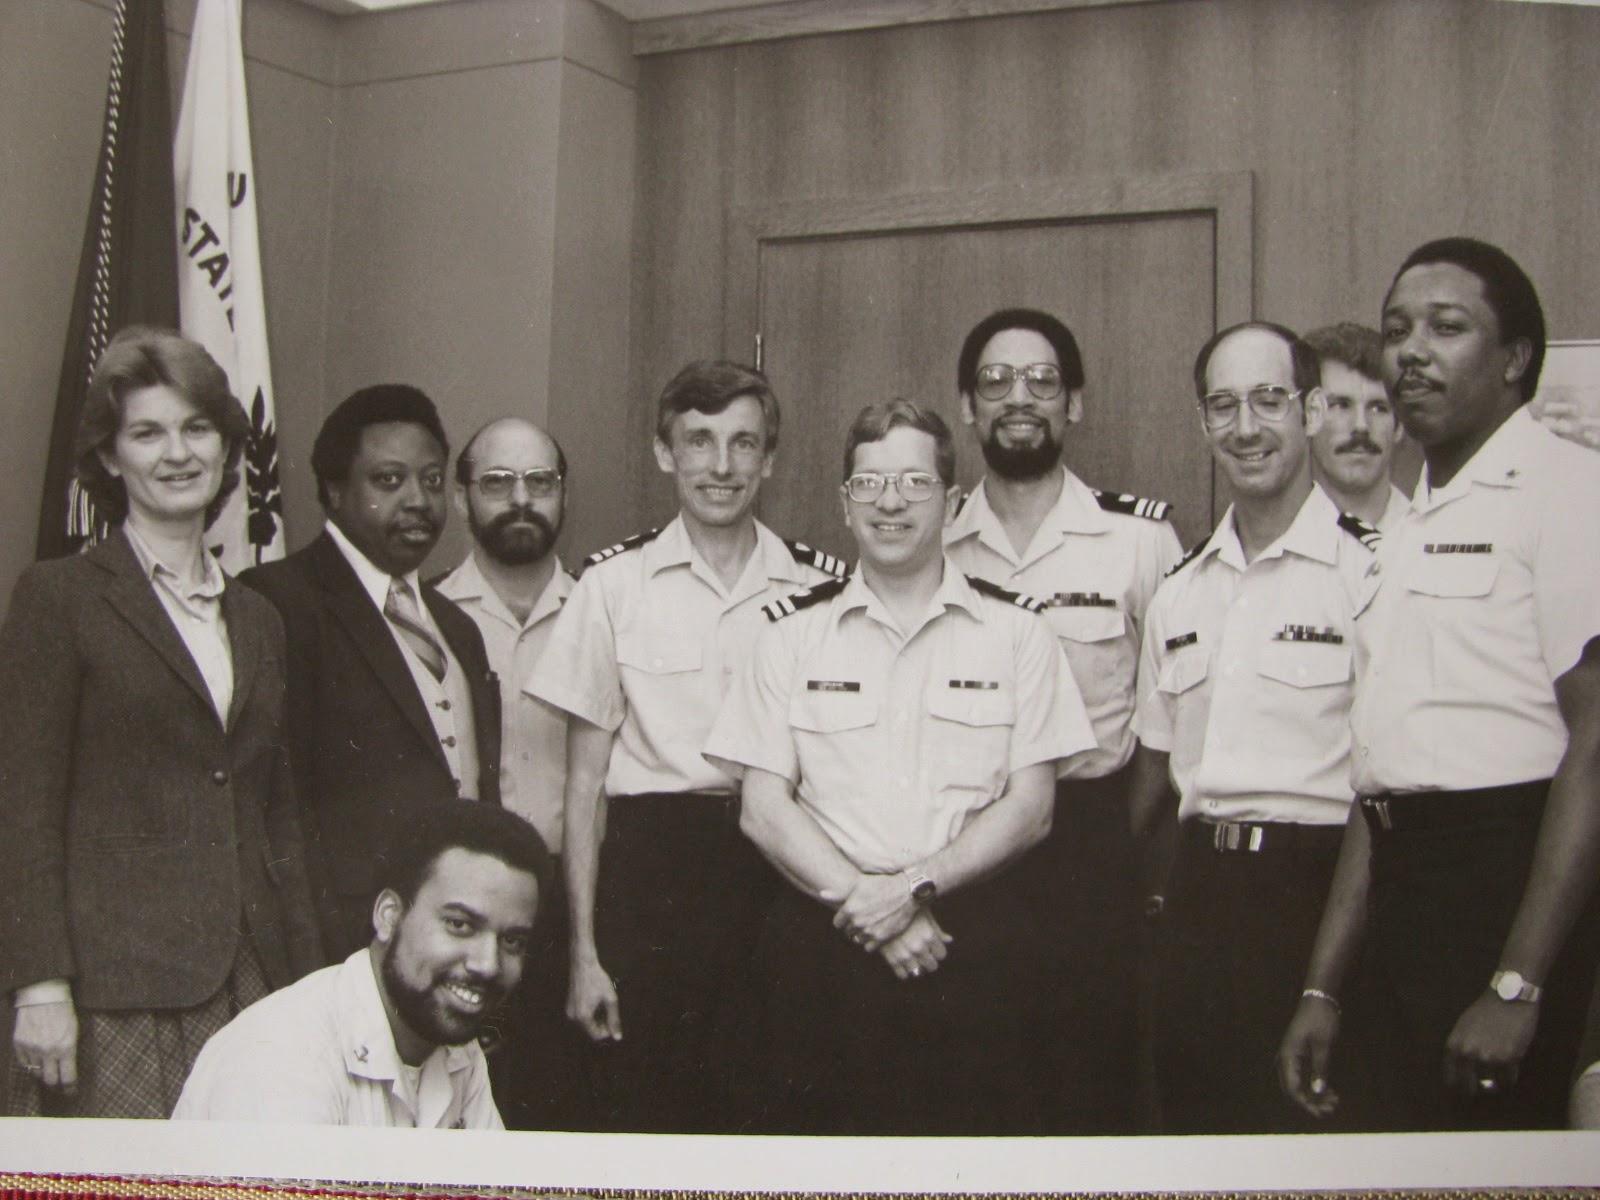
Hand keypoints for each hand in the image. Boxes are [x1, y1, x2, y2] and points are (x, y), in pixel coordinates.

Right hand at [13, 999, 77, 1093]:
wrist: (43, 995)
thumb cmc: (64, 1011)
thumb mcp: (75, 1031)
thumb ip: (70, 1050)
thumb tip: (68, 1068)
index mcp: (66, 1048)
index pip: (68, 1077)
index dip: (70, 1088)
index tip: (70, 1092)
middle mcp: (48, 1051)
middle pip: (50, 1080)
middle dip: (54, 1085)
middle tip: (57, 1086)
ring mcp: (31, 1048)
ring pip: (35, 1072)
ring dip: (42, 1072)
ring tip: (46, 1069)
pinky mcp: (19, 1044)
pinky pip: (24, 1063)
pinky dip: (30, 1064)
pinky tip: (35, 1060)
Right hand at [566, 956, 622, 1041]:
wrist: (583, 964)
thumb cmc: (598, 980)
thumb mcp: (610, 999)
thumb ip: (614, 1020)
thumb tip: (617, 1037)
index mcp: (583, 1017)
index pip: (596, 1036)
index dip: (607, 1031)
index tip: (613, 1018)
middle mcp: (573, 1017)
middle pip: (591, 1031)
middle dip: (602, 1025)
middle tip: (609, 1009)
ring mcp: (569, 1012)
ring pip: (586, 1025)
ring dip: (596, 1019)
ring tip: (602, 1003)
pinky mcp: (569, 1007)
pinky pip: (581, 1017)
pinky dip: (590, 1014)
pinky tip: (595, 1002)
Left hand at [830, 872, 917, 950]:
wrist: (907, 892)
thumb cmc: (882, 884)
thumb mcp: (859, 884)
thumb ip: (839, 893)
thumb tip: (822, 893)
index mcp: (849, 909)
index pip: (837, 923)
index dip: (843, 919)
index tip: (851, 915)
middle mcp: (857, 922)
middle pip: (847, 932)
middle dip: (852, 926)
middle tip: (863, 918)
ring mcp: (869, 931)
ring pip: (857, 940)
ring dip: (861, 935)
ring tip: (870, 925)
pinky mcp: (881, 938)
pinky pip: (869, 948)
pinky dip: (871, 942)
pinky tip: (876, 932)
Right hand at [878, 910, 952, 980]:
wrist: (879, 907)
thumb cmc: (905, 908)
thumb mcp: (924, 914)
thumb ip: (937, 929)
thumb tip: (949, 940)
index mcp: (929, 936)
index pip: (941, 955)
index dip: (938, 951)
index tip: (933, 948)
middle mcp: (919, 948)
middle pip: (932, 966)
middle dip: (929, 961)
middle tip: (924, 954)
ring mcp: (905, 955)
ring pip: (918, 973)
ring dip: (917, 967)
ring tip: (912, 959)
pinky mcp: (891, 958)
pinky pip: (902, 975)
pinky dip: (904, 971)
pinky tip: (902, 963)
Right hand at [1277, 996, 1339, 1117]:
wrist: (1319, 999)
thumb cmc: (1320, 1020)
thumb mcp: (1323, 1045)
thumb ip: (1320, 1069)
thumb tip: (1318, 1091)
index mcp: (1288, 1056)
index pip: (1292, 1088)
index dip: (1306, 1103)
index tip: (1321, 1112)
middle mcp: (1286, 1059)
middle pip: (1293, 1089)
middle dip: (1311, 1102)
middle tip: (1331, 1108)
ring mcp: (1292, 1057)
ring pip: (1299, 1084)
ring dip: (1315, 1095)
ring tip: (1334, 1100)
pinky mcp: (1300, 1056)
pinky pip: (1304, 1076)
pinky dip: (1315, 1085)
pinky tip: (1330, 1091)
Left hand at [1443, 991, 1537, 1096]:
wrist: (1509, 998)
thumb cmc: (1485, 1012)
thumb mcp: (1463, 1028)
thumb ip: (1460, 1049)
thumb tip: (1460, 1074)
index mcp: (1453, 1046)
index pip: (1451, 1079)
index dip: (1458, 1087)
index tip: (1465, 1091)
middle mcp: (1468, 1054)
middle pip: (1469, 1088)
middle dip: (1477, 1091)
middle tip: (1483, 1090)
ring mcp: (1488, 1057)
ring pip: (1492, 1086)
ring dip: (1497, 1084)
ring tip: (1499, 1079)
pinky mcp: (1509, 1059)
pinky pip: (1509, 1080)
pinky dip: (1510, 1077)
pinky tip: (1511, 1068)